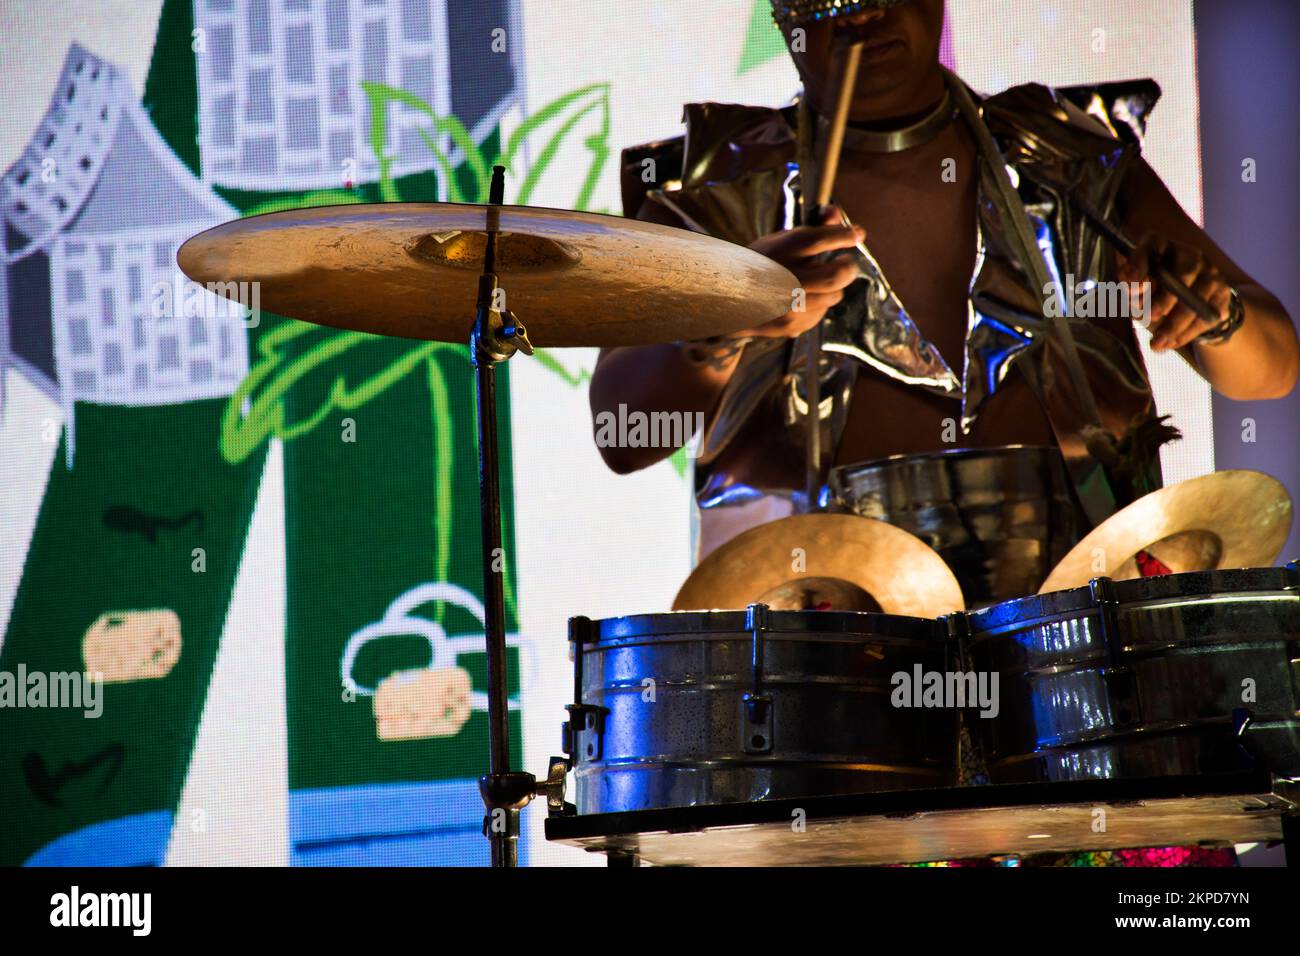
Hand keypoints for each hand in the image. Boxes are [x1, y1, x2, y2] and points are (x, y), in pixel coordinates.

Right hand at [740, 206, 864, 338]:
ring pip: (834, 296)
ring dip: (832, 288)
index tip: (857, 234)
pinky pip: (821, 313)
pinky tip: (800, 300)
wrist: (726, 302)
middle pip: (837, 275)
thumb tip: (836, 213)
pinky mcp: (791, 325)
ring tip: (816, 283)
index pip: (819, 240)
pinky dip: (817, 305)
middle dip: (848, 268)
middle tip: (845, 263)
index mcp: (780, 252)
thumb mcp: (780, 241)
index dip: (844, 235)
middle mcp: (785, 279)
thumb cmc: (759, 265)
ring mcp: (788, 306)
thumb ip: (812, 228)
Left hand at [1118, 235, 1233, 351]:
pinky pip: (1208, 316)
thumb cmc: (1151, 293)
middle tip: (1149, 317)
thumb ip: (1132, 288)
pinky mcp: (1222, 294)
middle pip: (1183, 275)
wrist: (1189, 305)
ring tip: (1156, 344)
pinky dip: (1188, 333)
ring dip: (1175, 324)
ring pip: (1197, 299)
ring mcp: (1210, 273)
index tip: (1130, 285)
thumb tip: (1134, 290)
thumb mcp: (1136, 289)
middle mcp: (1190, 254)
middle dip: (1164, 299)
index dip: (1140, 264)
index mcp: (1162, 246)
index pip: (1151, 245)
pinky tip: (1171, 343)